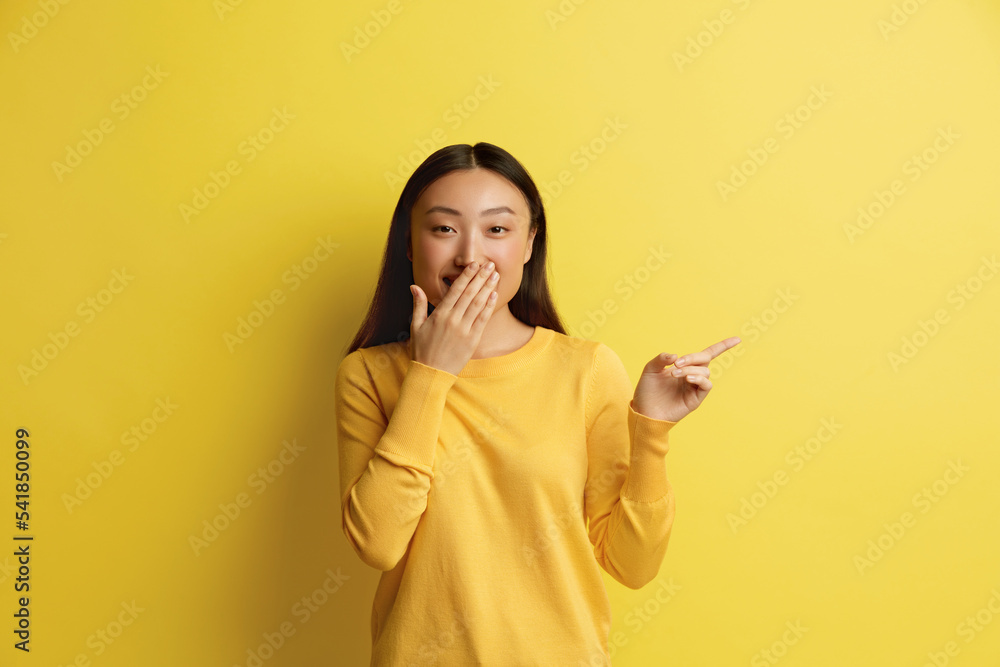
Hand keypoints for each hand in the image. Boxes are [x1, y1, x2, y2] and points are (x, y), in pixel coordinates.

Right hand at [409, 261, 499, 375]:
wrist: (431, 373)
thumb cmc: (422, 349)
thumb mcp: (416, 325)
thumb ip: (418, 304)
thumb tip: (413, 286)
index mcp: (440, 314)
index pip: (456, 290)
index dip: (466, 276)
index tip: (474, 264)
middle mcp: (453, 320)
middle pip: (470, 294)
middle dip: (481, 277)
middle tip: (490, 264)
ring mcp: (464, 330)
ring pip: (478, 304)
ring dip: (488, 288)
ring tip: (495, 275)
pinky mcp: (472, 340)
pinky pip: (483, 320)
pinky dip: (489, 306)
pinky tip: (495, 295)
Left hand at [631, 337, 741, 422]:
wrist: (644, 411)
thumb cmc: (647, 391)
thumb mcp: (650, 369)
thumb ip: (661, 359)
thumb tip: (676, 356)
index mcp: (684, 367)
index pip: (706, 354)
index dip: (722, 346)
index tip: (737, 339)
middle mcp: (692, 375)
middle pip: (705, 359)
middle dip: (693, 357)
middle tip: (676, 364)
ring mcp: (695, 387)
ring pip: (704, 371)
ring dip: (690, 369)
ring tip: (674, 374)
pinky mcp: (696, 399)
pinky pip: (706, 385)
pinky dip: (699, 379)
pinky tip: (687, 379)